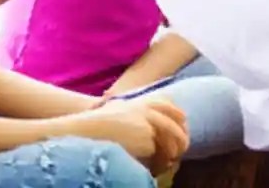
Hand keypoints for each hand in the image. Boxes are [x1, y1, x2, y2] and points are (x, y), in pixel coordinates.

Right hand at [66, 98, 188, 175]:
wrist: (84, 131)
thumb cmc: (95, 125)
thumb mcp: (118, 110)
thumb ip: (136, 112)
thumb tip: (152, 129)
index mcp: (141, 101)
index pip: (168, 105)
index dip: (178, 115)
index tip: (184, 124)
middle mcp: (147, 110)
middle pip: (174, 123)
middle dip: (181, 137)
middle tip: (182, 149)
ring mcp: (147, 124)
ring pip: (170, 139)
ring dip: (172, 152)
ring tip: (169, 162)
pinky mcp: (145, 139)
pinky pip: (157, 152)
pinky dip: (158, 161)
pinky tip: (155, 167)